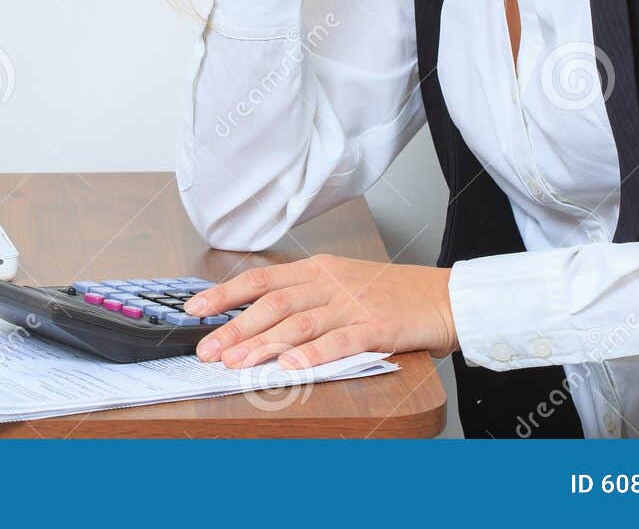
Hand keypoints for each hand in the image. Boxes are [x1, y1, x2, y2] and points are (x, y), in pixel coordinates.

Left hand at [184, 254, 458, 369]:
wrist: (444, 296)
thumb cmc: (390, 295)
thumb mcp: (340, 284)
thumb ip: (303, 298)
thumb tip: (256, 319)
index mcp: (316, 270)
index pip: (260, 279)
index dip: (224, 294)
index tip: (194, 310)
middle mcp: (329, 282)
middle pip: (272, 303)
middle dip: (234, 328)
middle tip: (207, 349)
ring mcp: (352, 304)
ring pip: (298, 323)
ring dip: (262, 344)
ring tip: (235, 363)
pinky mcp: (376, 327)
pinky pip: (340, 341)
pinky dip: (313, 354)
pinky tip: (292, 367)